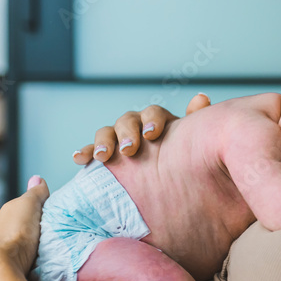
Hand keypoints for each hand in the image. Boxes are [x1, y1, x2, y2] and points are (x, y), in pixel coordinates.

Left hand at [0, 176, 50, 273]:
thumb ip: (35, 193)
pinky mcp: (14, 271)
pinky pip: (30, 264)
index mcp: (9, 216)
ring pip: (29, 247)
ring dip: (40, 249)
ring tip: (57, 250)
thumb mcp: (28, 204)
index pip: (27, 210)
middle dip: (42, 231)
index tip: (57, 214)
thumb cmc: (14, 231)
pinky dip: (38, 263)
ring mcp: (9, 254)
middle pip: (29, 229)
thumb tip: (37, 178)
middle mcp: (6, 233)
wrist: (0, 265)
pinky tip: (47, 264)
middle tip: (62, 232)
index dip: (41, 211)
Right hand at [72, 93, 210, 163]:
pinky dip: (84, 152)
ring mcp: (117, 139)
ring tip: (103, 156)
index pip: (154, 113)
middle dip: (127, 133)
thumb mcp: (189, 143)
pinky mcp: (102, 155)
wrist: (165, 184)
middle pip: (127, 120)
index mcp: (157, 122)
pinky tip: (79, 159)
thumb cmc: (179, 159)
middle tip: (129, 149)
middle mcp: (136, 126)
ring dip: (103, 142)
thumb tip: (202, 97)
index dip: (152, 121)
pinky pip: (90, 151)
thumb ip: (195, 122)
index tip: (152, 134)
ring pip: (106, 132)